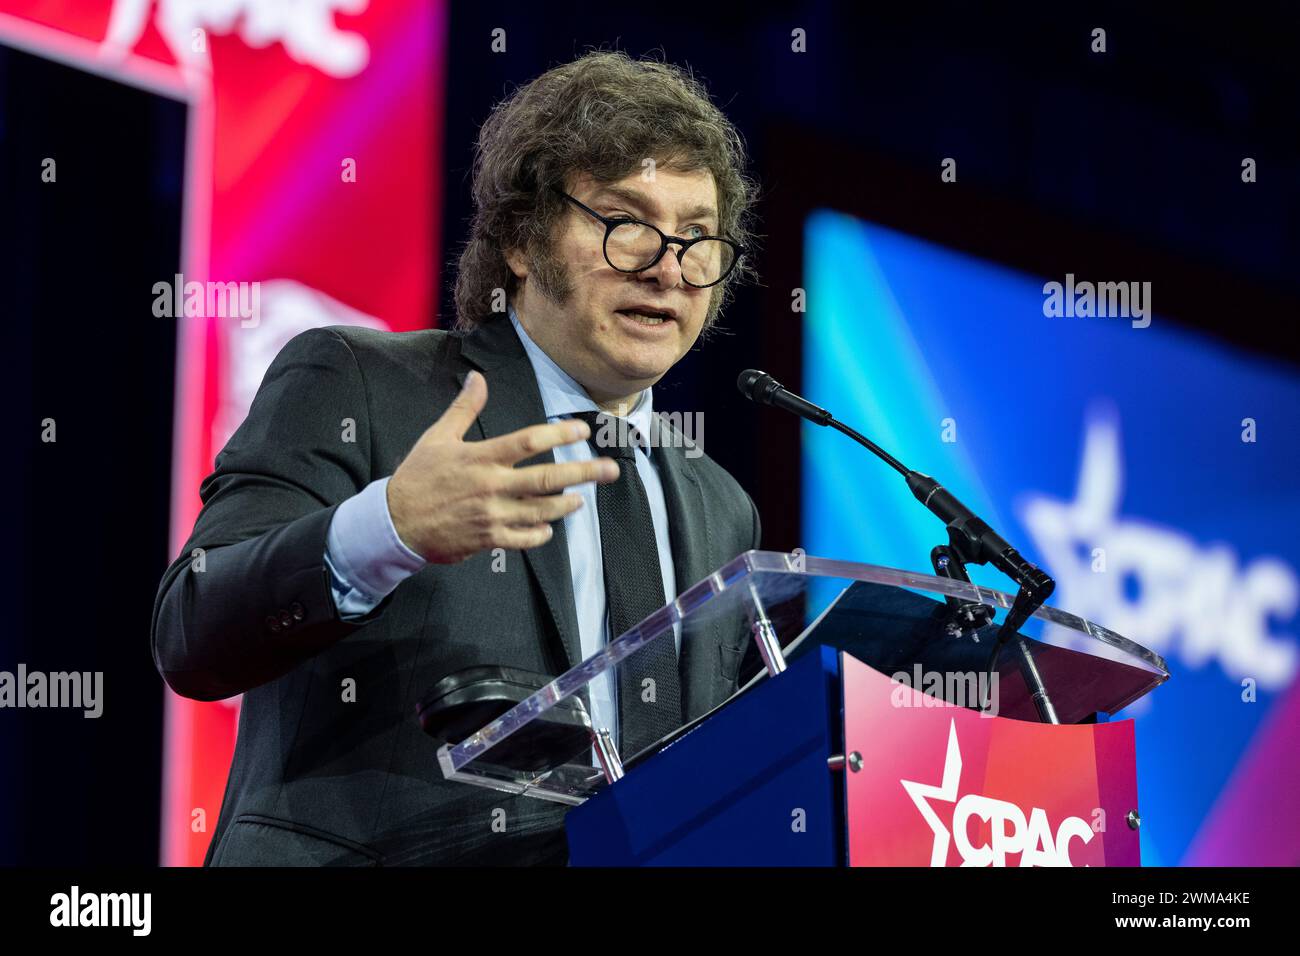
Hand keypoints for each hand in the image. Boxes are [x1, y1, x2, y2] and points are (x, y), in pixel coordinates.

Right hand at [386, 370, 618, 562]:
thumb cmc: (417, 476)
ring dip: (565, 504)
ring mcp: (492, 515)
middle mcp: (491, 486)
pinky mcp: (488, 539)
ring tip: (580, 498)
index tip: (583, 429)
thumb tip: (478, 377)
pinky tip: (548, 526)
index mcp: (481, 457)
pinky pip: (524, 538)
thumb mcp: (437, 437)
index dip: (559, 432)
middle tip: (610, 470)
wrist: (394, 522)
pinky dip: (540, 533)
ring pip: (541, 510)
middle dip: (583, 473)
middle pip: (547, 477)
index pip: (528, 441)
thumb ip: (464, 408)